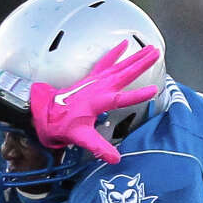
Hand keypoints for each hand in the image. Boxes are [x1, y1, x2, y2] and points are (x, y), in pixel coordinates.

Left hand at [28, 41, 160, 164]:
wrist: (45, 114)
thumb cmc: (62, 125)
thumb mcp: (80, 138)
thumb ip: (98, 148)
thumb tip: (116, 159)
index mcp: (97, 102)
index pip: (120, 99)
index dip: (136, 95)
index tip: (153, 90)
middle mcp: (98, 88)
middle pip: (122, 74)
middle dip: (140, 64)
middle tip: (156, 54)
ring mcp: (95, 81)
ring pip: (118, 66)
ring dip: (134, 57)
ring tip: (151, 48)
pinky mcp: (92, 78)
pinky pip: (105, 62)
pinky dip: (114, 53)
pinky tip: (125, 43)